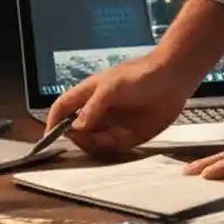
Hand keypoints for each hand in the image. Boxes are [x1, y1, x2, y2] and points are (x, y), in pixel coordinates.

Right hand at [46, 52, 196, 156]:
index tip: (48, 137)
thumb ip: (94, 107)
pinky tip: (125, 136)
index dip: (52, 121)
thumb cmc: (140, 75)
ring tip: (115, 135)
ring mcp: (112, 124)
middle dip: (79, 138)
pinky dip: (114, 147)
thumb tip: (75, 128)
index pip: (62, 108)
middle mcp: (97, 112)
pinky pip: (113, 148)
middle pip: (76, 131)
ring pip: (93, 142)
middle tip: (92, 138)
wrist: (174, 79)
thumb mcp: (113, 87)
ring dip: (98, 144)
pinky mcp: (128, 135)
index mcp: (88, 94)